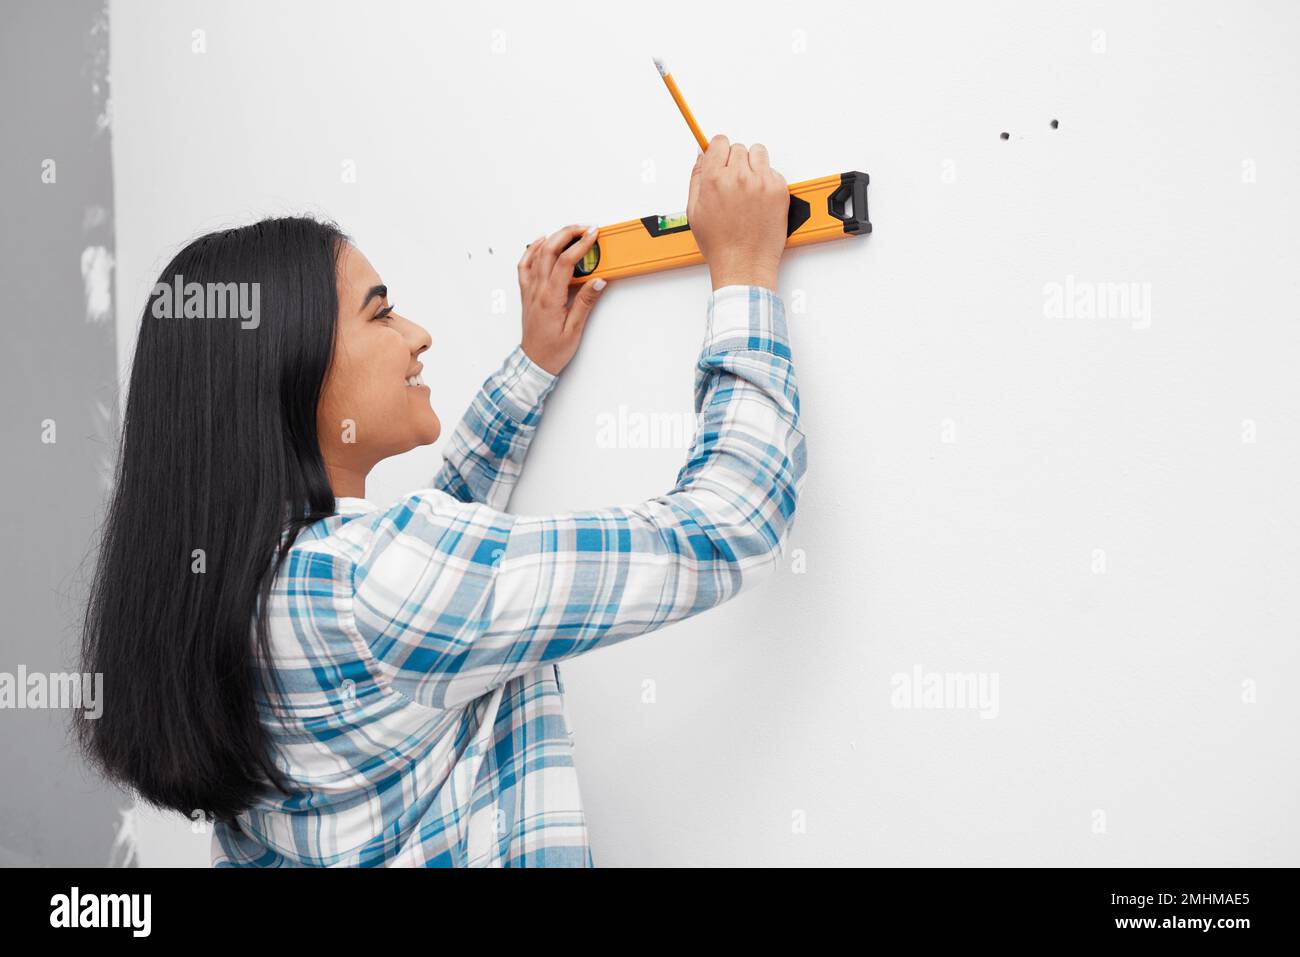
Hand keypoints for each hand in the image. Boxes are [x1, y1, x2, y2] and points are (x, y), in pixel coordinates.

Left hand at [517, 224, 608, 374]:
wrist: (534, 362)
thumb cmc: (552, 350)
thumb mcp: (574, 329)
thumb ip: (585, 303)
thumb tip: (597, 282)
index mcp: (549, 298)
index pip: (565, 262)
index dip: (580, 245)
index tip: (593, 236)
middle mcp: (537, 290)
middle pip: (549, 250)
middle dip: (568, 234)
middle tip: (585, 229)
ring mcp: (529, 290)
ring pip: (537, 254)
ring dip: (554, 238)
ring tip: (569, 231)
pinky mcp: (527, 292)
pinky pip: (525, 265)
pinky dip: (532, 249)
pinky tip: (541, 242)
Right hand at [687, 134, 788, 291]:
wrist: (744, 264)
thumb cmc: (720, 245)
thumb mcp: (694, 211)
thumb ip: (697, 178)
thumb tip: (701, 158)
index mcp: (714, 180)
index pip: (719, 142)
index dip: (719, 151)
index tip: (720, 157)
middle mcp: (739, 177)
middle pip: (738, 148)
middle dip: (735, 161)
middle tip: (734, 182)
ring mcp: (761, 182)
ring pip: (758, 153)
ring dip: (753, 165)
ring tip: (748, 186)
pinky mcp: (779, 190)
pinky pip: (773, 171)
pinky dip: (767, 180)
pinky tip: (759, 199)